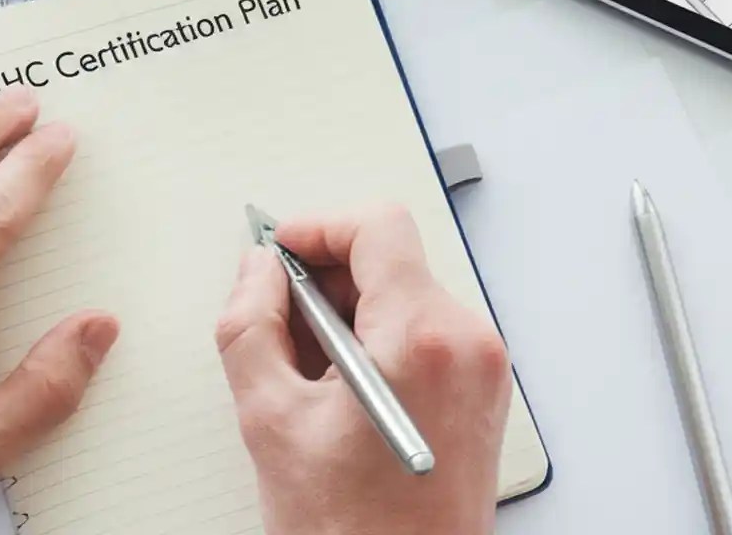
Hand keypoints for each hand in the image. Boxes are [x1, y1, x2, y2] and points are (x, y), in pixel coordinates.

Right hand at [216, 207, 510, 534]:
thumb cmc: (353, 531)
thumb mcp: (270, 421)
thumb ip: (249, 325)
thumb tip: (255, 274)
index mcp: (423, 339)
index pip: (377, 225)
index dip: (317, 228)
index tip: (281, 250)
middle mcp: (468, 344)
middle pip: (390, 259)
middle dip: (325, 280)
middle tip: (277, 319)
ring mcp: (482, 369)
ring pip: (403, 296)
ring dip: (346, 315)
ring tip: (305, 374)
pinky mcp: (480, 392)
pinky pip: (422, 334)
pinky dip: (374, 342)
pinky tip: (336, 391)